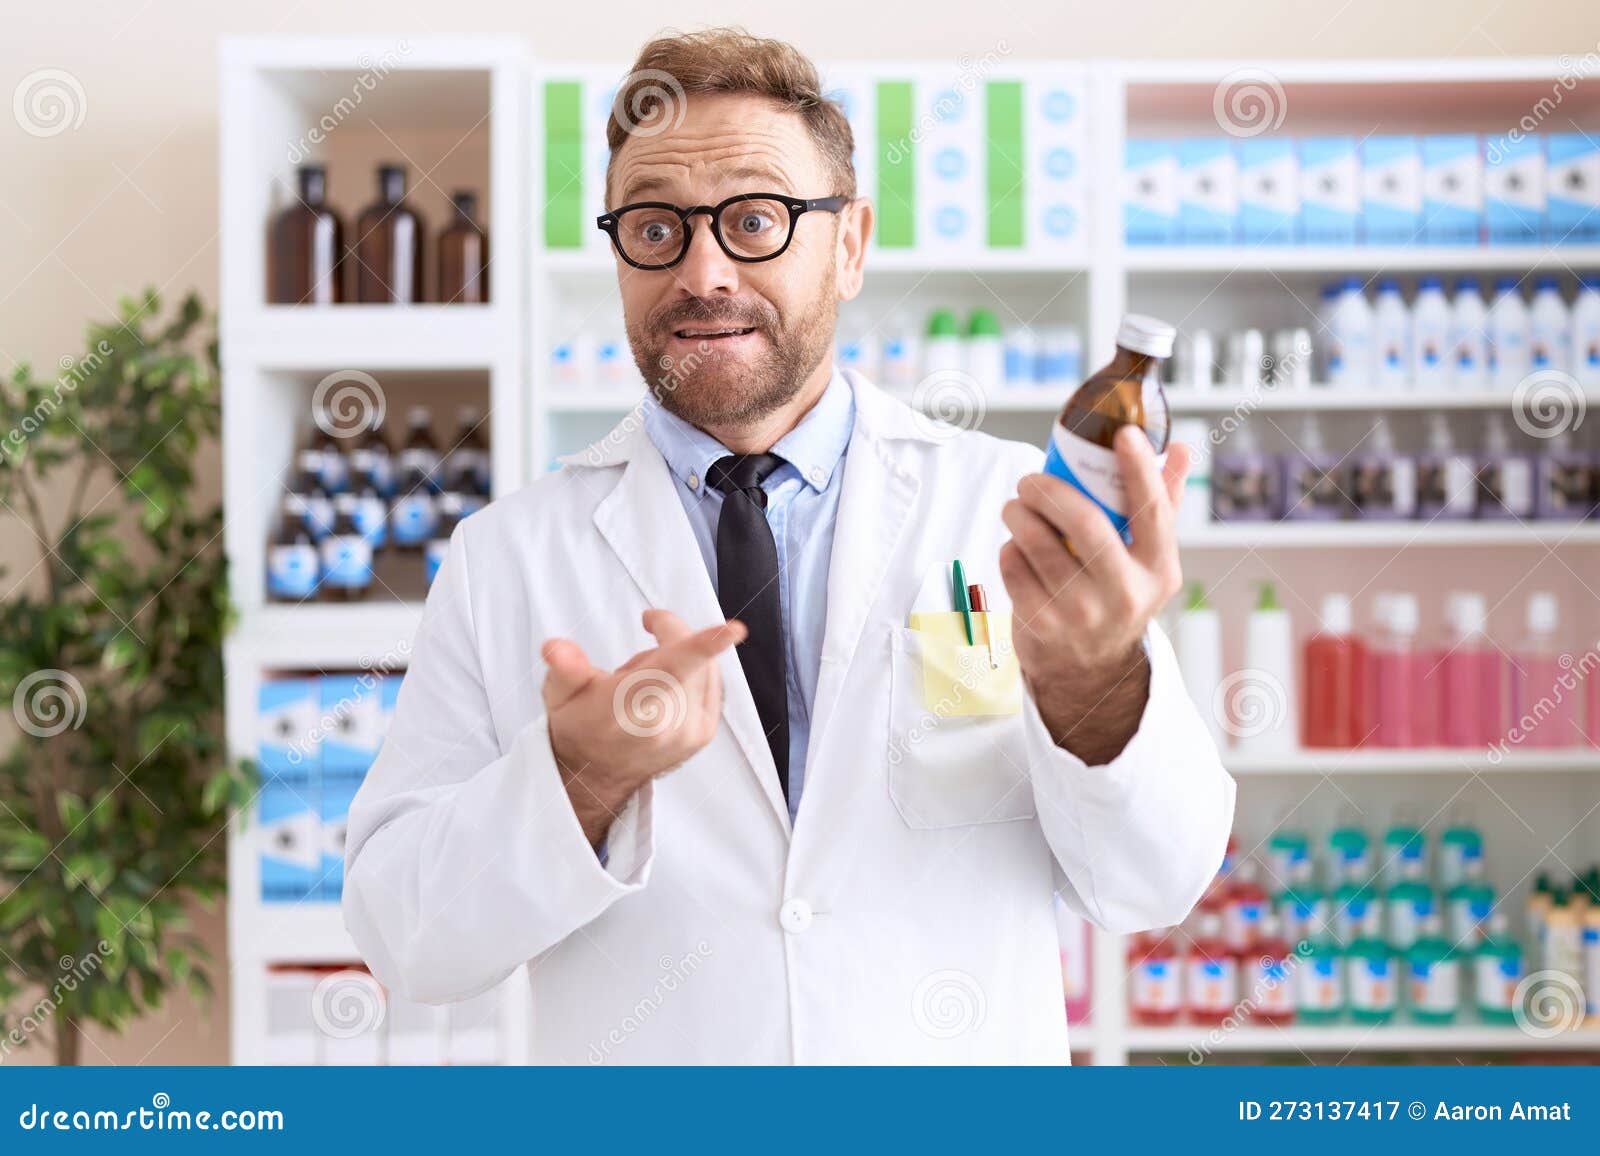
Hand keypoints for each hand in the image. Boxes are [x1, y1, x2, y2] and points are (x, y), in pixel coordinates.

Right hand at [542, 609, 746, 847]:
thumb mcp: (560, 694)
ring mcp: (691, 731)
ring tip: (643, 680)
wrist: (595, 775)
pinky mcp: (705, 733)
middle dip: (664, 635)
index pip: (671, 668)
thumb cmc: (580, 725)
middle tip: (632, 658)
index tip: (734, 630)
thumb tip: (555, 649)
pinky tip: (665, 688)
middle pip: (686, 650)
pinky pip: (710, 679)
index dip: (704, 645)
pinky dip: (693, 671)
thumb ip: (564, 668)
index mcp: (630, 709)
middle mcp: (667, 724)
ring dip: (678, 656)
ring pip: (702, 662)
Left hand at [999, 426, 1191, 763]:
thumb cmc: (1117, 592)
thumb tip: (1178, 447)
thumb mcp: (1148, 558)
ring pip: (1038, 543)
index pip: (1153, 512)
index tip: (1122, 433)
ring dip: (1019, 514)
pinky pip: (1014, 568)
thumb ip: (1162, 502)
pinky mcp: (1041, 625)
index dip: (1139, 469)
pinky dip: (1009, 549)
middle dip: (1049, 490)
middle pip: (1084, 523)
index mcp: (1159, 570)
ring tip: (1016, 507)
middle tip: (1029, 479)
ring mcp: (1081, 615)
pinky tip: (1016, 548)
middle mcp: (1125, 595)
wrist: (1088, 669)